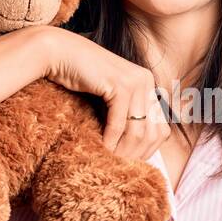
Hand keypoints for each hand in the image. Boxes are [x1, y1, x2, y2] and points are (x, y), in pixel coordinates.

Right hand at [36, 28, 171, 160]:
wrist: (60, 54)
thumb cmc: (80, 78)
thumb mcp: (110, 97)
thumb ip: (126, 114)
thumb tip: (137, 148)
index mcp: (149, 85)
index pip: (161, 129)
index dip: (147, 150)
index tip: (130, 162)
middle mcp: (147, 81)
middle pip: (152, 132)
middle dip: (136, 154)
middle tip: (119, 166)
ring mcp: (136, 81)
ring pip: (137, 131)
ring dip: (123, 150)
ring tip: (109, 160)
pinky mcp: (120, 84)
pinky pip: (119, 123)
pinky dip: (111, 139)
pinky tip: (102, 148)